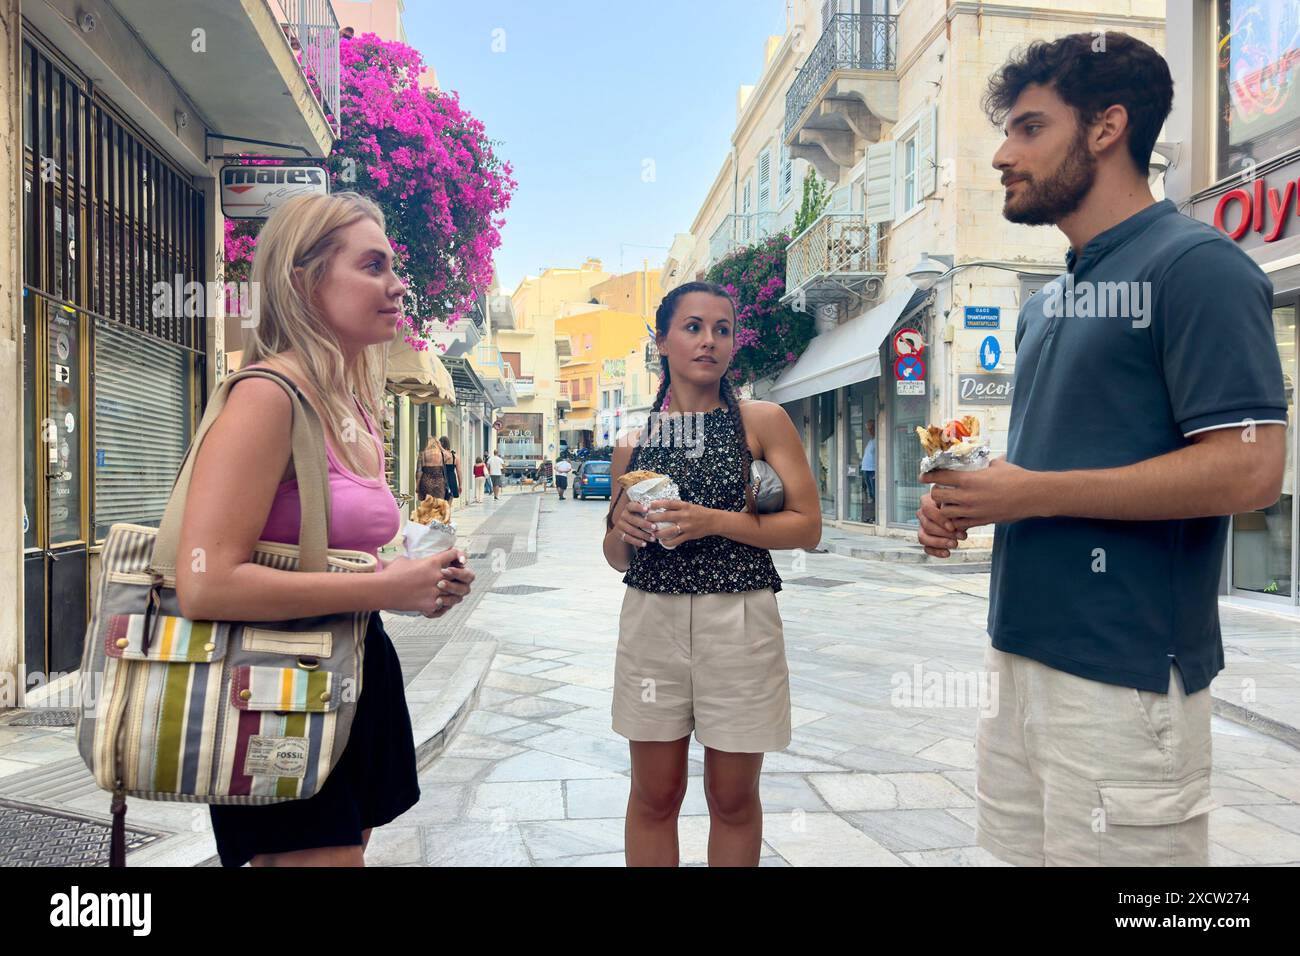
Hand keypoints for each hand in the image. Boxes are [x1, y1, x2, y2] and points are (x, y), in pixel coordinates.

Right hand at [382, 549, 475, 616]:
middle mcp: (438, 576)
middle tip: (458, 580)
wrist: (383, 589)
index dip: (457, 556)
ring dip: (454, 593)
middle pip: (460, 575)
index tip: (457, 560)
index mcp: (433, 562)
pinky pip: (445, 606)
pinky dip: (444, 606)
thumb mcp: (404, 560)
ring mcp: (436, 591)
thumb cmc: (391, 574)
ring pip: (456, 593)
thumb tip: (412, 560)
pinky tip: (441, 604)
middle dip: (460, 577)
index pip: (454, 554)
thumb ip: (415, 560)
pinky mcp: (431, 604)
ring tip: (452, 594)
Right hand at [613, 500, 656, 548]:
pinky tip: (645, 544)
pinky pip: (628, 538)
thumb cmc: (638, 519)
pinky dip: (637, 541)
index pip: (632, 506)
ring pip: (632, 530)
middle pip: (633, 520)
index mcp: (628, 508)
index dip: (639, 507)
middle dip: (645, 524)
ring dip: (643, 535)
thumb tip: (661, 513)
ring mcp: (620, 525)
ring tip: (653, 538)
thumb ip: (647, 512)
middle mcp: (623, 515)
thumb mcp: (640, 513)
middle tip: (655, 527)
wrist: (624, 528)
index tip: (648, 509)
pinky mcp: (620, 534)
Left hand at [646, 499, 715, 546]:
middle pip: (666, 516)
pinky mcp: (688, 535)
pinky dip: (667, 542)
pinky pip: (676, 541)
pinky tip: (662, 542)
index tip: (650, 505)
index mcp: (684, 506)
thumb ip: (677, 506)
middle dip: (654, 518)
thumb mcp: (689, 505)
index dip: (658, 504)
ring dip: (658, 532)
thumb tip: (662, 506)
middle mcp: (684, 515)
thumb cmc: (699, 512)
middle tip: (646, 519)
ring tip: (652, 533)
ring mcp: (686, 526)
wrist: (713, 521)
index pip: (669, 503)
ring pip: (669, 530)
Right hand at [916, 492, 966, 557]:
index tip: (952, 527)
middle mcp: (922, 514)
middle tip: (961, 536)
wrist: (965, 513)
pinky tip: (947, 553)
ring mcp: (922, 527)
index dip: (939, 519)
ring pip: (923, 537)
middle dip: (944, 533)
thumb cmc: (961, 505)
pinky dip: (936, 552)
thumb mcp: (958, 503)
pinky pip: (926, 548)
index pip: (927, 510)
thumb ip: (953, 509)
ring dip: (939, 543)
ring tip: (955, 544)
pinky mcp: (927, 539)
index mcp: (927, 501)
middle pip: (926, 525)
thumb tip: (953, 521)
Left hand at [920, 458, 1046, 526]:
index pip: (940, 477)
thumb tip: (985, 458)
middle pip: (937, 496)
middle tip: (938, 490)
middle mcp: (967, 496)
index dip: (929, 476)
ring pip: (945, 512)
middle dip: (935, 493)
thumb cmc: (1017, 477)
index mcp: (969, 479)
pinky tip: (959, 516)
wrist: (1032, 496)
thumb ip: (986, 463)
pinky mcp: (981, 521)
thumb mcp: (998, 465)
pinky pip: (959, 524)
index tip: (922, 476)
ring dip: (944, 508)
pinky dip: (956, 521)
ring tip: (948, 504)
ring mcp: (973, 511)